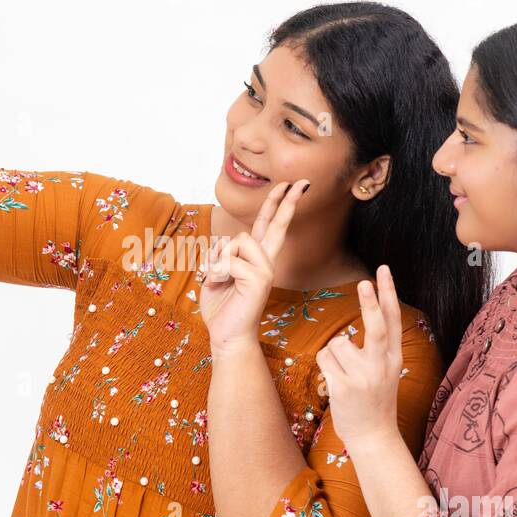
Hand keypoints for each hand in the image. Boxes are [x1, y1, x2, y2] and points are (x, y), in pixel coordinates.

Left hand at [197, 179, 308, 351]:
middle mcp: (265, 261)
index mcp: (255, 258)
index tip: (291, 186)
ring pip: (236, 241)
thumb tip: (225, 243)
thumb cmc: (221, 307)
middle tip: (301, 181)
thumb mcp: (215, 274)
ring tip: (217, 280)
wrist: (227, 335)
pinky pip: (229, 260)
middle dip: (285, 201)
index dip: (277, 204)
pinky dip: (216, 272)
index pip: (268, 225)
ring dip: (217, 259)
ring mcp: (265, 270)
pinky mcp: (260, 279)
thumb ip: (221, 254)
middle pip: (275, 223)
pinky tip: (219, 285)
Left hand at [314, 264, 406, 451]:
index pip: (393, 320)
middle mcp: (382, 365)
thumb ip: (380, 349)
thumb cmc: (374, 401)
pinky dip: (325, 366)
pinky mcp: (346, 387)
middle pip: (376, 327)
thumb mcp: (386, 373)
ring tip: (342, 373)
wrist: (374, 437)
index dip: (388, 293)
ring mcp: (365, 377)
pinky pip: (325, 360)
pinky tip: (335, 382)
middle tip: (364, 282)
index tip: (384, 271)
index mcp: (394, 358)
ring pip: (337, 344)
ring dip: (332, 353)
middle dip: (370, 303)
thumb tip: (366, 322)